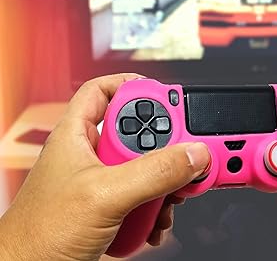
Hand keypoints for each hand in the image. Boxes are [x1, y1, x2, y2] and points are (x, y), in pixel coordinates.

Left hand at [0, 74, 210, 260]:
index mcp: (77, 135)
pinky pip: (143, 195)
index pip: (105, 90)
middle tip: (180, 154)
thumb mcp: (104, 196)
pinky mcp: (109, 207)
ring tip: (171, 195)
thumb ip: (153, 173)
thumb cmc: (37, 238)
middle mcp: (90, 154)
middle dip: (162, 146)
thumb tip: (192, 153)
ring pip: (144, 166)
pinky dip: (156, 207)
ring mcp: (100, 182)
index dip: (136, 86)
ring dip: (164, 183)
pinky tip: (157, 221)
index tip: (168, 99)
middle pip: (136, 132)